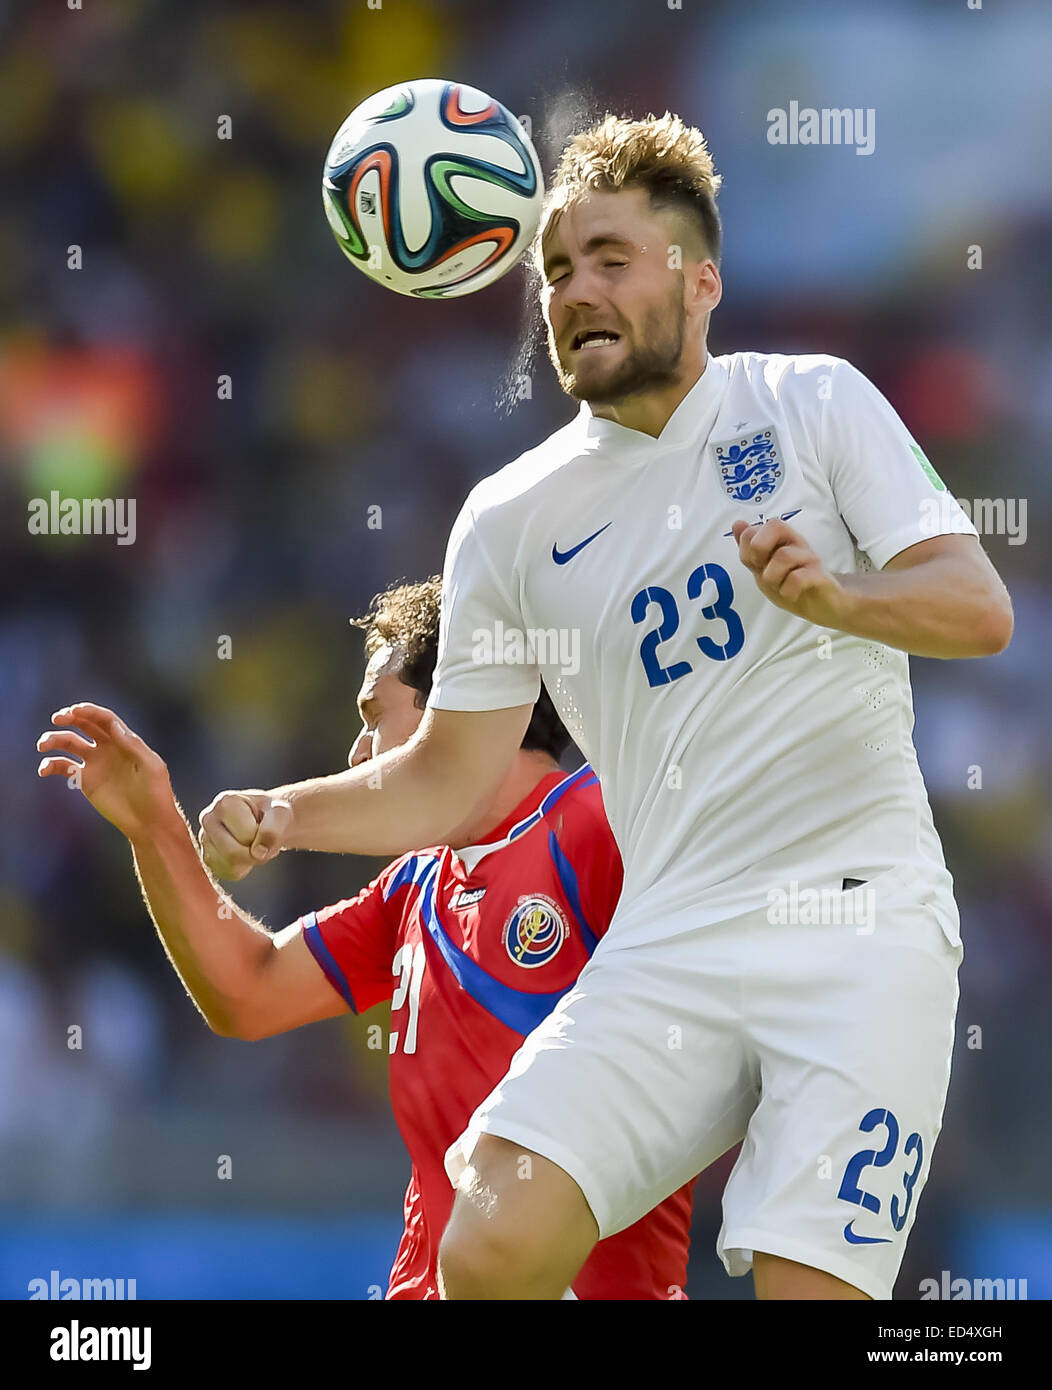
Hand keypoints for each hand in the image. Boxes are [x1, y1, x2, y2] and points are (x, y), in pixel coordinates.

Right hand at [37, 703, 172, 840]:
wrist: (148, 821)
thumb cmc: (156, 792)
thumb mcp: (151, 766)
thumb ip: (133, 745)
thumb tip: (114, 726)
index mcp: (125, 741)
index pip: (104, 719)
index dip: (89, 711)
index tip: (74, 711)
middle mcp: (107, 747)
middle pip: (85, 724)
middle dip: (70, 717)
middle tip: (58, 718)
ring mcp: (95, 762)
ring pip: (70, 743)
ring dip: (54, 739)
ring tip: (43, 745)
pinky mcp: (84, 779)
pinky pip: (63, 767)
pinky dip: (51, 765)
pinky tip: (44, 769)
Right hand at [198, 789, 291, 880]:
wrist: (268, 818)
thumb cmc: (272, 813)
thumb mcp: (280, 814)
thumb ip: (273, 829)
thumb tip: (258, 853)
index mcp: (224, 802)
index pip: (246, 835)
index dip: (263, 835)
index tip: (264, 823)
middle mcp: (208, 818)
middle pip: (233, 853)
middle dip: (256, 852)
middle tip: (263, 839)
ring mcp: (204, 838)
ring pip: (230, 865)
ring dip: (251, 860)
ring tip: (255, 844)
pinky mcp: (207, 856)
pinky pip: (228, 873)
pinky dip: (244, 868)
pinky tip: (246, 851)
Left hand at [732, 518, 847, 628]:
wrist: (825, 606)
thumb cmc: (793, 585)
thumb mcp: (765, 568)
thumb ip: (751, 548)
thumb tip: (737, 524)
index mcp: (781, 540)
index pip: (758, 526)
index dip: (747, 544)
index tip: (754, 563)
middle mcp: (796, 544)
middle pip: (775, 525)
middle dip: (759, 549)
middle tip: (763, 569)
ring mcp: (809, 559)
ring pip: (784, 555)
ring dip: (772, 577)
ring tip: (778, 587)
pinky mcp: (820, 577)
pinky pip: (798, 577)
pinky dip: (787, 589)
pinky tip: (790, 594)